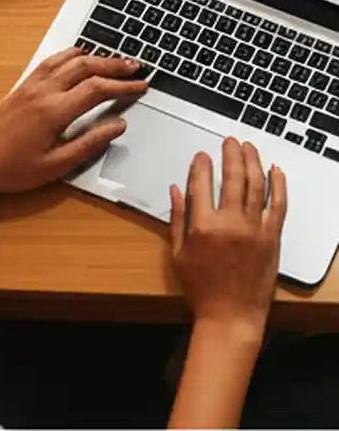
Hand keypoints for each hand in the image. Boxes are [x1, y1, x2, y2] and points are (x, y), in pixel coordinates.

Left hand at [0, 47, 147, 193]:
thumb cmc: (11, 169)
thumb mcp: (55, 166)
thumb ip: (89, 144)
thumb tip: (118, 126)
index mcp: (54, 112)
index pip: (97, 90)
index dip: (123, 86)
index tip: (142, 86)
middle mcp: (43, 92)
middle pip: (85, 67)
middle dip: (114, 65)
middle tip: (137, 67)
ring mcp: (30, 86)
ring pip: (67, 60)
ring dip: (94, 56)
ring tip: (115, 59)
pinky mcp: (21, 87)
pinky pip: (49, 62)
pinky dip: (69, 55)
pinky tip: (78, 55)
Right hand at [169, 138, 285, 335]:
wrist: (231, 314)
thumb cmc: (200, 288)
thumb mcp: (178, 253)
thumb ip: (177, 218)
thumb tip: (175, 190)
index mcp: (203, 227)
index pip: (201, 185)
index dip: (201, 166)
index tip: (201, 155)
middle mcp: (231, 223)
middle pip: (233, 179)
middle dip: (231, 155)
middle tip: (230, 141)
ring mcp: (255, 229)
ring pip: (257, 186)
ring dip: (253, 163)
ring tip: (250, 148)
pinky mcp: (273, 238)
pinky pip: (278, 206)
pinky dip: (279, 186)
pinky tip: (276, 171)